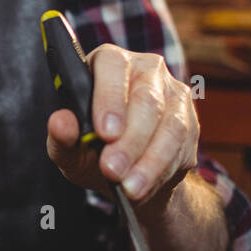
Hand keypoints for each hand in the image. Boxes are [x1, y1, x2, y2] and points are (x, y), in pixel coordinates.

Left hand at [46, 45, 198, 208]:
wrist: (126, 172)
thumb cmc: (91, 149)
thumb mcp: (70, 149)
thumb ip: (61, 137)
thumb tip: (60, 122)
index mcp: (109, 63)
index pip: (113, 66)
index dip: (110, 98)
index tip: (105, 133)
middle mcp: (146, 69)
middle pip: (146, 100)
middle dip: (130, 141)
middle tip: (112, 170)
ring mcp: (173, 93)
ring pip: (170, 126)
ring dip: (150, 162)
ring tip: (130, 188)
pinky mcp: (191, 121)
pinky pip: (182, 146)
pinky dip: (162, 171)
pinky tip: (144, 186)